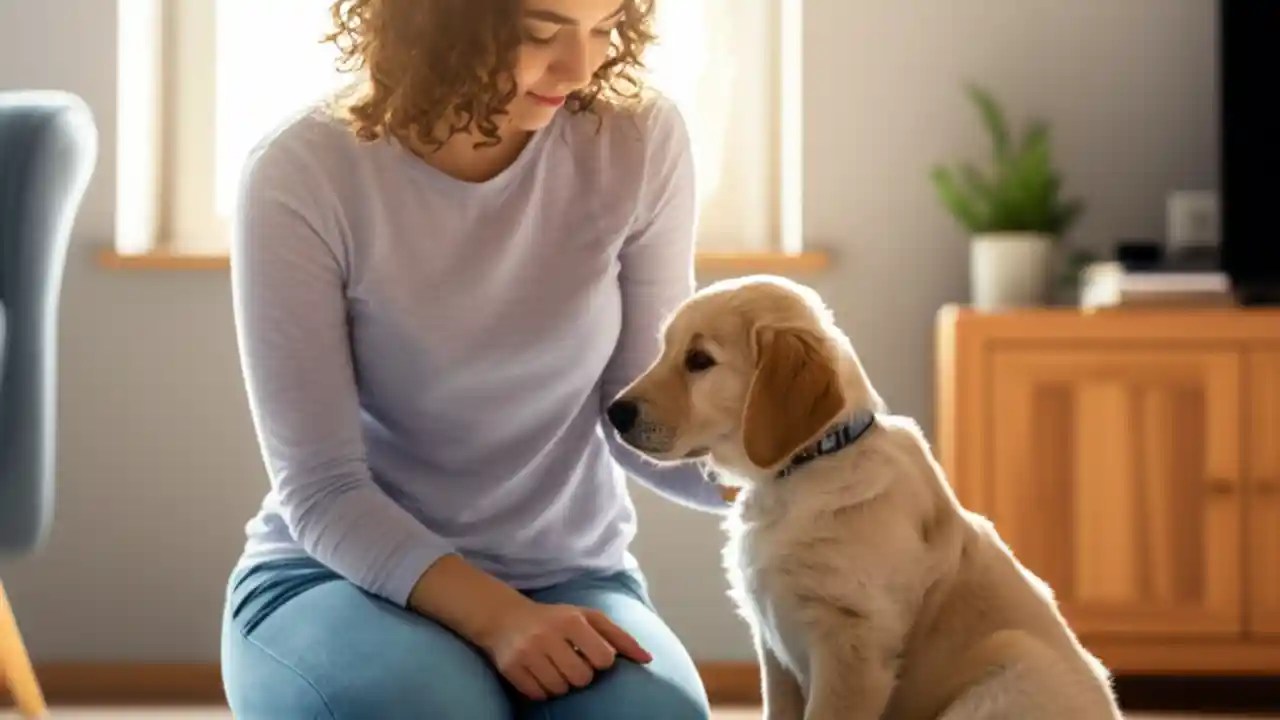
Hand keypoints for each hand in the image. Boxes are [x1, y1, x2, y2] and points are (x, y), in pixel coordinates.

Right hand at [478, 598, 652, 700]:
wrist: (504, 617)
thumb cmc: (555, 619)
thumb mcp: (588, 618)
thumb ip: (620, 637)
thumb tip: (648, 659)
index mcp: (572, 620)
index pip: (603, 658)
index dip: (601, 661)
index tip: (591, 654)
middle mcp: (548, 635)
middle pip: (581, 678)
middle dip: (580, 674)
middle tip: (571, 662)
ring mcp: (527, 653)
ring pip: (560, 689)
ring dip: (561, 683)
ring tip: (554, 666)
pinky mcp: (511, 669)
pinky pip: (539, 695)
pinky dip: (543, 690)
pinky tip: (539, 673)